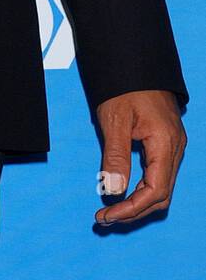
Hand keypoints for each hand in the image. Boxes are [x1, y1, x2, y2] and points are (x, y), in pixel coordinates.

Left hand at [94, 89, 185, 226]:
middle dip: (134, 211)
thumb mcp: (115, 119)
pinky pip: (159, 174)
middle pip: (161, 194)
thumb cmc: (124, 86)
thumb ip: (116, 156)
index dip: (131, 209)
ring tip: (111, 211)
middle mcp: (175, 148)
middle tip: (104, 218)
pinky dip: (143, 189)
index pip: (155, 191)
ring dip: (138, 202)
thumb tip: (113, 191)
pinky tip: (124, 192)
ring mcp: (173, 145)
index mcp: (166, 143)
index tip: (107, 216)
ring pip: (162, 187)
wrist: (135, 60)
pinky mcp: (166, 142)